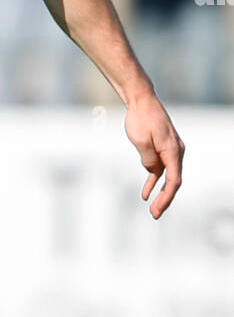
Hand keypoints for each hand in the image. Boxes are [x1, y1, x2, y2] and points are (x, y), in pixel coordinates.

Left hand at [124, 94, 183, 218]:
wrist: (141, 101)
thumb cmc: (141, 118)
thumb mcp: (141, 141)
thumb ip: (148, 159)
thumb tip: (152, 171)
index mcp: (173, 151)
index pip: (174, 180)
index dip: (166, 197)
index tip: (157, 209)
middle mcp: (176, 152)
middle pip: (173, 181)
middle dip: (165, 200)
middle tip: (155, 215)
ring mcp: (170, 151)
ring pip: (168, 177)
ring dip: (160, 193)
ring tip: (153, 209)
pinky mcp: (162, 149)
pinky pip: (160, 170)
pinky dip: (154, 181)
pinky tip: (145, 194)